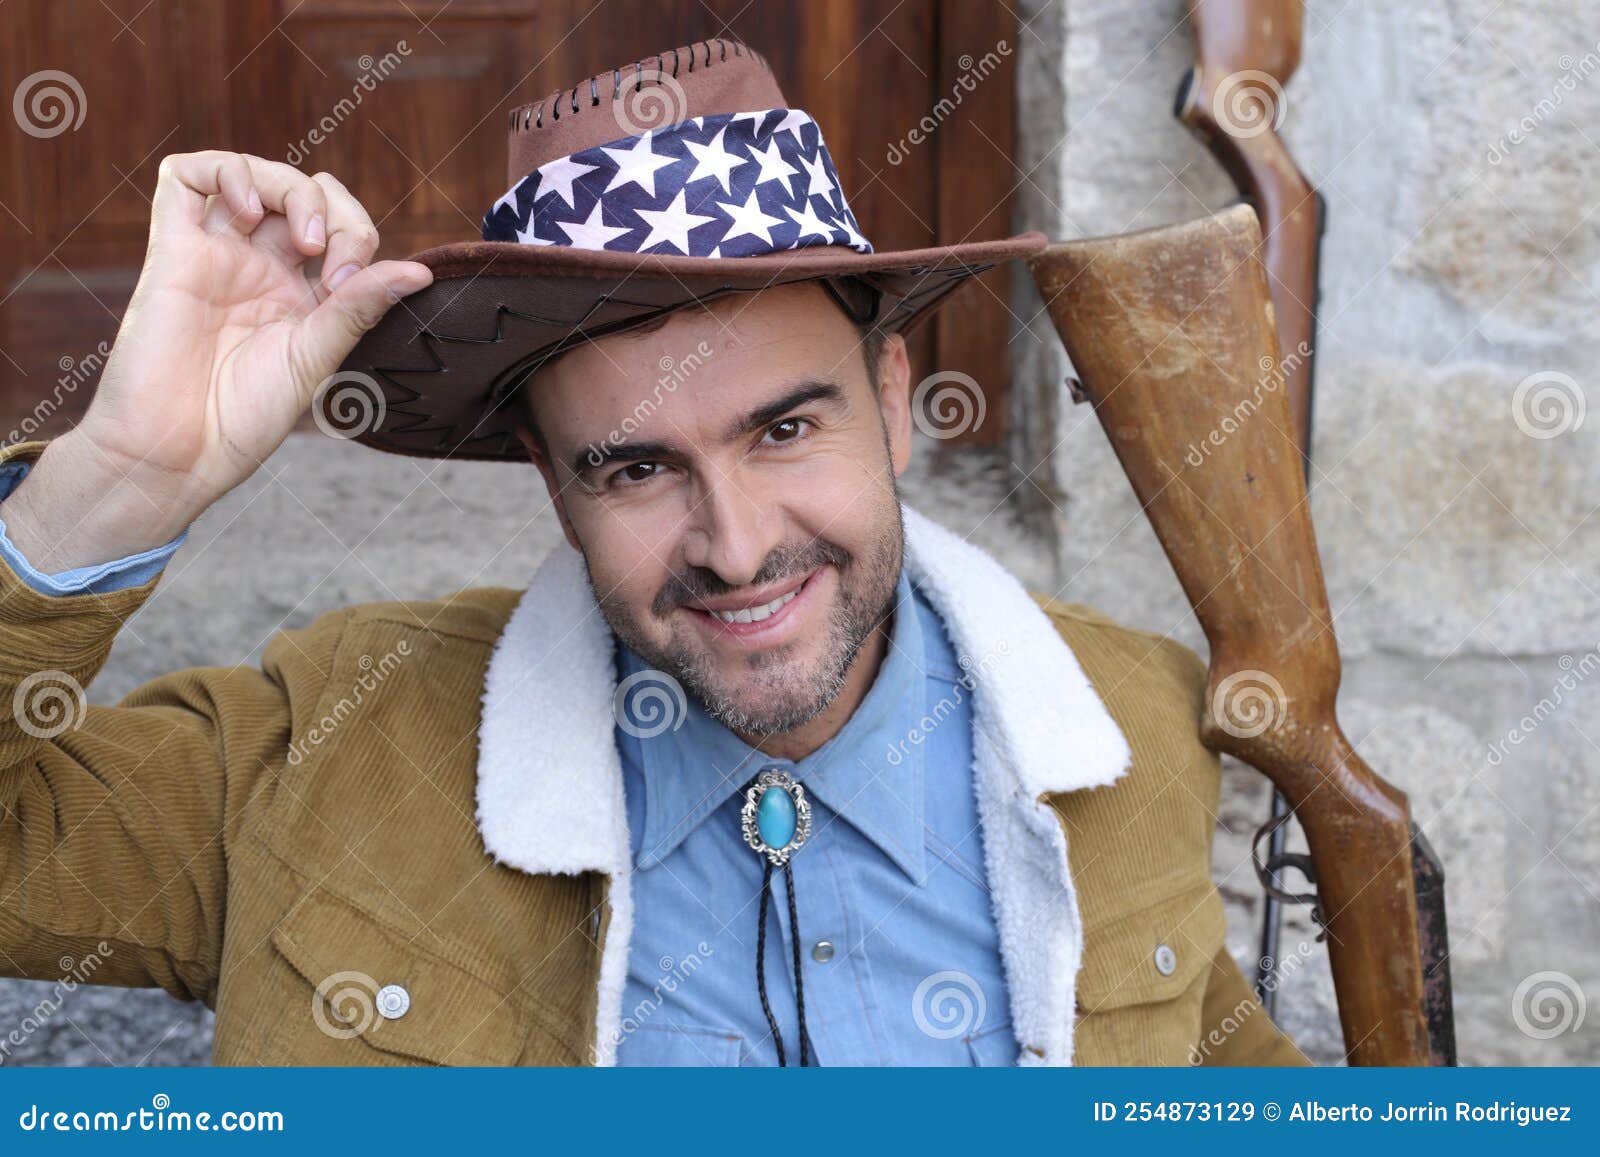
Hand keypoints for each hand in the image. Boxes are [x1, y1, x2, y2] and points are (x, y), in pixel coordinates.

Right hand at [3, 151, 431, 570]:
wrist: (180, 448)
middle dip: (331, 208)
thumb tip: (423, 271)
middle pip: (302, 193)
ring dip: (287, 186)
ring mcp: (215, 253)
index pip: (342, 228)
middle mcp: (258, 267)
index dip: (356, 237)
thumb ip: (361, 306)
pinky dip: (225, 171)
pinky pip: (185, 176)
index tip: (345, 288)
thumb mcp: (318, 356)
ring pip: (252, 174)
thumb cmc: (247, 417)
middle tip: (329, 265)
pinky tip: (247, 210)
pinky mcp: (171, 248)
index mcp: (300, 294)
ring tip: (297, 238)